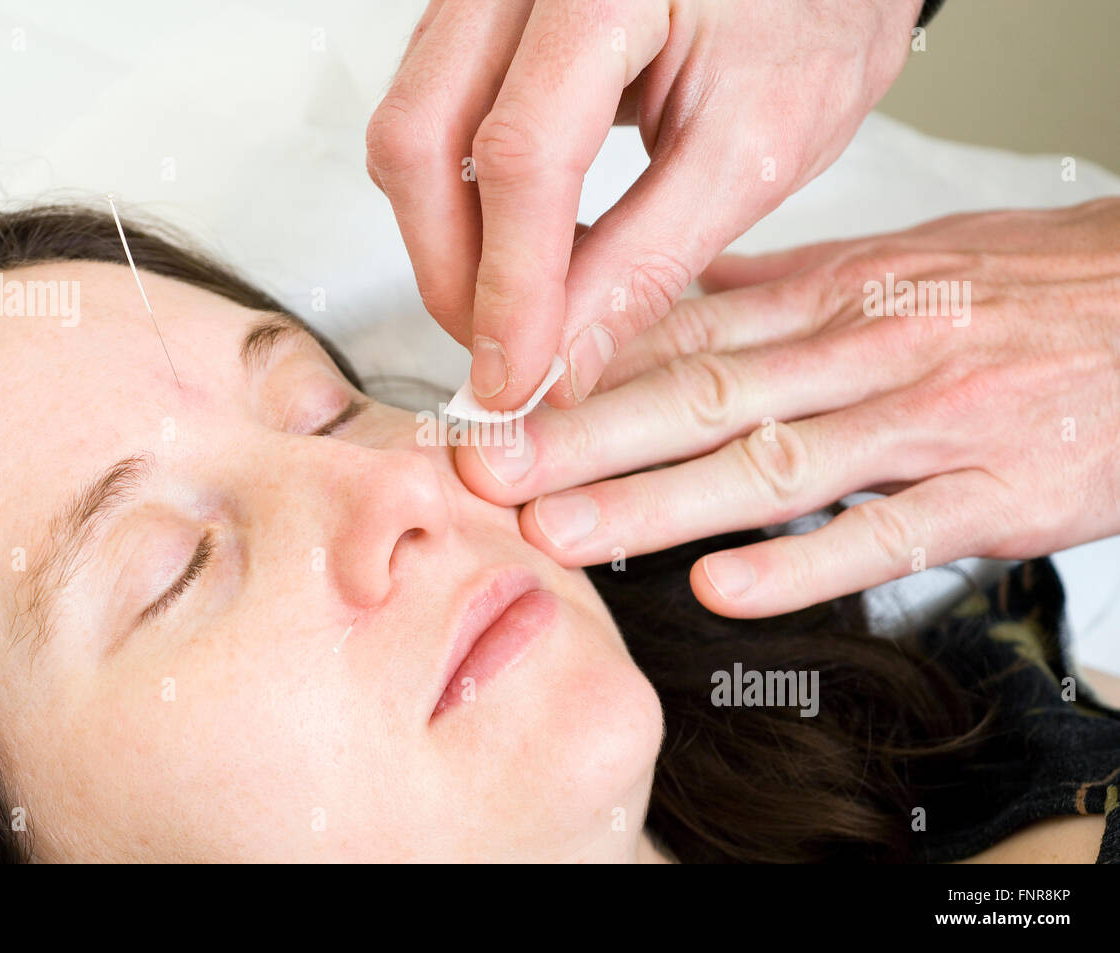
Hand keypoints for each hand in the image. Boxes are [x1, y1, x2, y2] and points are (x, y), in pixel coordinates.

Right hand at [366, 0, 921, 410]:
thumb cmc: (813, 15)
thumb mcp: (753, 150)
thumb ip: (649, 260)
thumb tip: (560, 361)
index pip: (524, 153)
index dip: (511, 285)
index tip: (515, 377)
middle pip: (422, 139)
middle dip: (453, 272)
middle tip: (508, 356)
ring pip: (410, 131)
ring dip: (450, 241)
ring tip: (528, 302)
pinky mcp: (478, 13)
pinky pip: (430, 115)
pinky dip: (461, 199)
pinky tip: (523, 241)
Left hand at [453, 199, 1119, 616]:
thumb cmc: (1026, 288)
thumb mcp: (893, 266)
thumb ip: (781, 288)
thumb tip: (678, 291)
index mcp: (831, 298)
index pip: (684, 336)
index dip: (582, 375)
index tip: (499, 406)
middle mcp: (861, 354)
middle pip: (702, 397)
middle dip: (585, 439)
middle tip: (493, 473)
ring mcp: (922, 425)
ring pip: (772, 464)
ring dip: (659, 502)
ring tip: (566, 534)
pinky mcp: (987, 494)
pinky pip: (882, 533)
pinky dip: (801, 563)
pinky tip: (723, 589)